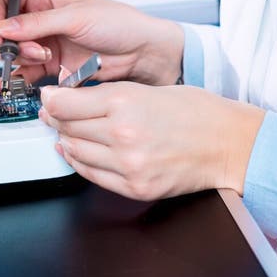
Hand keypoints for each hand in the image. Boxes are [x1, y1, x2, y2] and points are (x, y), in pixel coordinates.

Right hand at [0, 0, 183, 90]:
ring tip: (42, 58)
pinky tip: (7, 85)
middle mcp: (42, 19)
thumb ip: (38, 23)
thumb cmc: (120, 23)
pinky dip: (15, 79)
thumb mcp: (77, 17)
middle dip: (9, 40)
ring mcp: (46, 43)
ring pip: (13, 52)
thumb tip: (6, 26)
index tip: (0, 27)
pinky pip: (26, 74)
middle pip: (4, 29)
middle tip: (27, 48)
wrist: (143, 54)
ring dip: (19, 58)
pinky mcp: (53, 67)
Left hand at [39, 82, 265, 199]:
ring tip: (66, 130)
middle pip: (67, 126)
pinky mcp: (134, 187)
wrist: (229, 143)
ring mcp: (128, 164)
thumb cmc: (196, 111)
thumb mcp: (146, 88)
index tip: (48, 97)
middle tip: (53, 111)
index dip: (51, 99)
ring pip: (75, 150)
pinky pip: (91, 175)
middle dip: (56, 117)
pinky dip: (79, 162)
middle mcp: (123, 133)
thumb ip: (106, 94)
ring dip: (66, 139)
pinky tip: (76, 152)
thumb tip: (69, 97)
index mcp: (126, 101)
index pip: (66, 103)